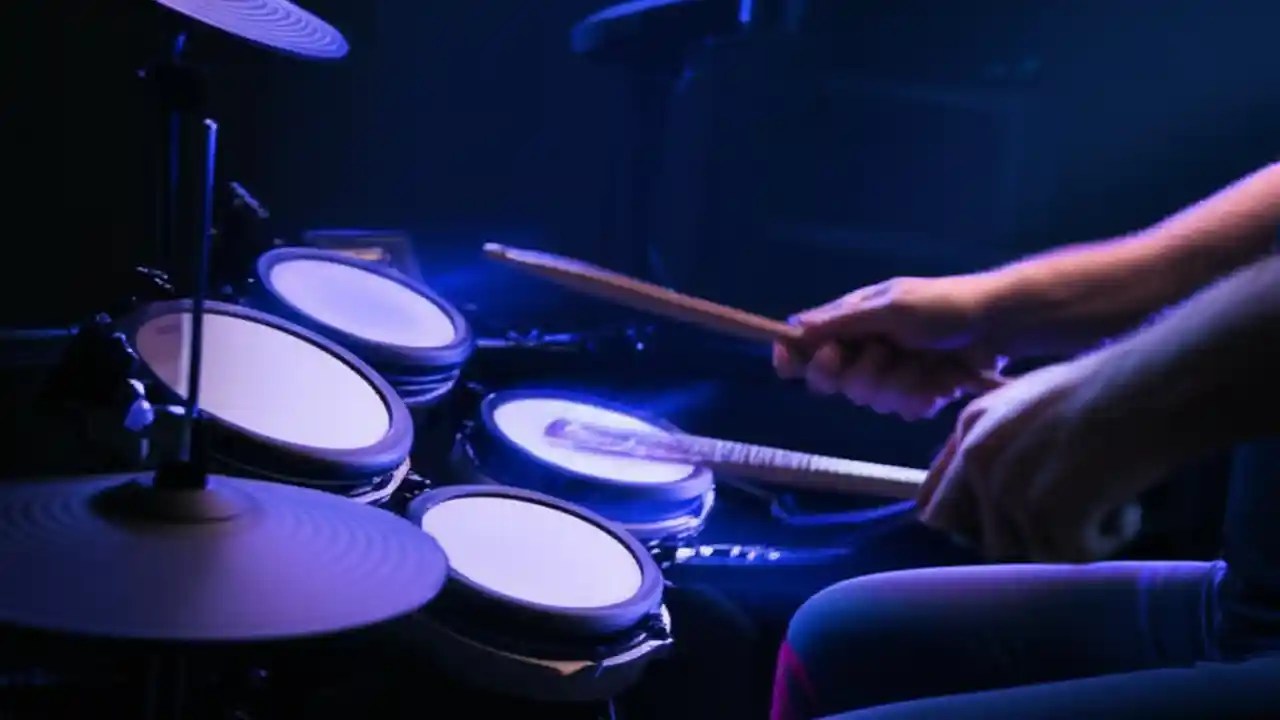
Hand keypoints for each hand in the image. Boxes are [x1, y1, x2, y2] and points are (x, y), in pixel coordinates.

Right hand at [773, 275, 1006, 419]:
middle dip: (861, 374)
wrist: (1000, 326)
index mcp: (854, 320)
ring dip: (899, 384)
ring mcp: (891, 373)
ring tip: (925, 364)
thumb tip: (797, 325)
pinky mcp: (916, 393)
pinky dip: (922, 397)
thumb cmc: (943, 306)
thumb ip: (844, 320)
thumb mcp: (892, 307)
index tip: (789, 367)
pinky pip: (901, 410)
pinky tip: (940, 382)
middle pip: (833, 382)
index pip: (806, 343)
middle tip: (884, 354)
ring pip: (870, 399)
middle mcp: (866, 347)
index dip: (794, 357)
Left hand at [917, 354, 1160, 562]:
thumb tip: (978, 497)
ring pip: (1028, 550)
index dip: (967, 523)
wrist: (1150, 387)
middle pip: (980, 536)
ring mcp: (1009, 490)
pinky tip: (1125, 504)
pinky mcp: (1047, 516)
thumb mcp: (1026, 404)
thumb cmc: (1106, 390)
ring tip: (1103, 494)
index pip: (935, 504)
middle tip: (1069, 511)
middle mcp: (979, 460)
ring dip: (1068, 535)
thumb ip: (994, 446)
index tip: (1000, 528)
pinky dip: (1106, 539)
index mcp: (969, 430)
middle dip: (1023, 534)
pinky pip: (1073, 556)